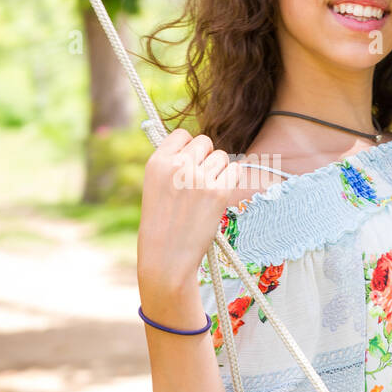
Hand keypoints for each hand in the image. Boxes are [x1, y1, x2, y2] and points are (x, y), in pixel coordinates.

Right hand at [137, 128, 243, 293]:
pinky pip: (236, 170)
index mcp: (157, 162)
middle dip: (206, 158)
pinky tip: (219, 195)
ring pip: (222, 156)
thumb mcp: (155, 186)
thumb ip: (172, 162)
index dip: (189, 148)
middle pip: (204, 142)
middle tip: (199, 181)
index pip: (182, 134)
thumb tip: (197, 144)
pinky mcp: (218, 192)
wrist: (166, 257)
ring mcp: (199, 178)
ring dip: (219, 170)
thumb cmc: (161, 223)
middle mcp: (178, 166)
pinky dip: (231, 180)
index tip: (188, 164)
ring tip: (206, 193)